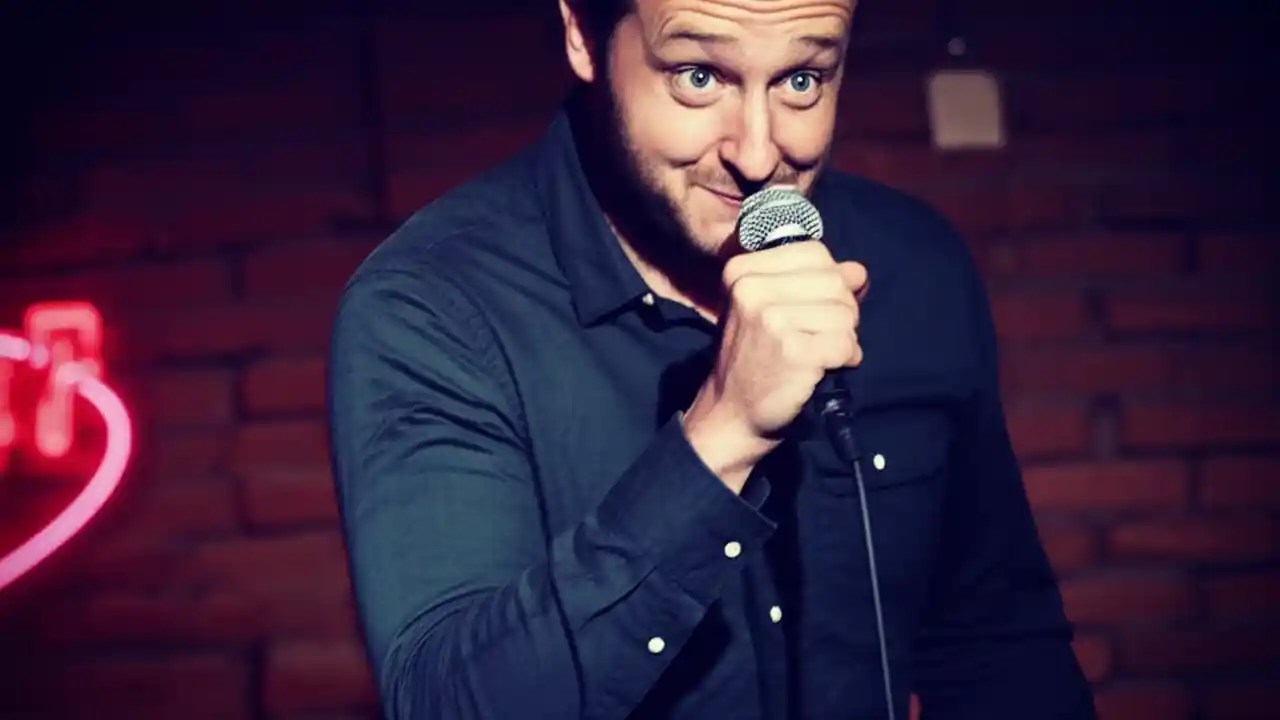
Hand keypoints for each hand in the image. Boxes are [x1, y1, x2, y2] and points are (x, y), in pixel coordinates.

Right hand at [683, 241, 866, 492]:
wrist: (730, 413)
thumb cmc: (753, 357)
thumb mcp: (768, 307)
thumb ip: (812, 281)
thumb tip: (858, 272)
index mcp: (742, 271)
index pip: (814, 253)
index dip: (829, 280)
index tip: (815, 308)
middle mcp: (751, 289)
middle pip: (834, 281)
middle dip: (841, 310)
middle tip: (821, 335)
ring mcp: (772, 320)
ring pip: (845, 313)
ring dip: (844, 337)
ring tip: (820, 353)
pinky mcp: (794, 352)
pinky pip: (846, 344)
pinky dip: (846, 358)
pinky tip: (826, 368)